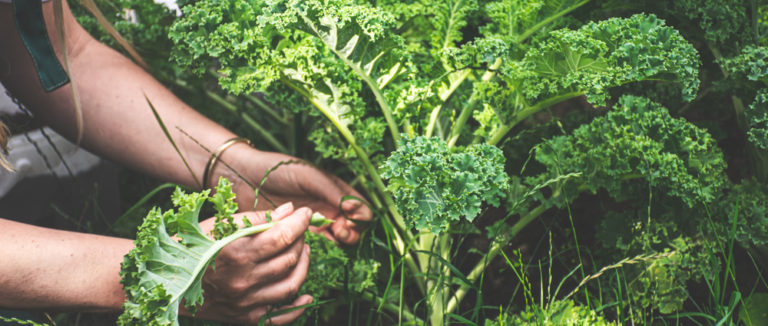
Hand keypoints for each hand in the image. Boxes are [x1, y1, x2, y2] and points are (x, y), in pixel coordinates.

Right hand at [191, 202, 311, 324]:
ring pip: (291, 284)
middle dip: (301, 239)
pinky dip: (298, 307)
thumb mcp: (218, 226)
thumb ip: (256, 218)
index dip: (300, 222)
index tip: (306, 212)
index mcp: (235, 252)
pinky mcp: (245, 317)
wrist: (166, 282)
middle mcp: (243, 279)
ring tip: (302, 251)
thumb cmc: (191, 247)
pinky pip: (280, 316)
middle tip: (300, 229)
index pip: (281, 236)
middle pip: (289, 258)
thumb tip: (288, 210)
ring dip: (303, 265)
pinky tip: (306, 295)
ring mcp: (245, 301)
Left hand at [223, 148, 372, 244]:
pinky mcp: (300, 235)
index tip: (350, 215)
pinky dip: (325, 247)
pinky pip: (320, 245)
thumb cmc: (278, 170)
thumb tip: (353, 207)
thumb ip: (332, 190)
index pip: (360, 206)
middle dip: (353, 230)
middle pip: (354, 226)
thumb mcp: (308, 175)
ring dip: (342, 239)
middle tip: (340, 229)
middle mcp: (329, 207)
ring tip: (333, 234)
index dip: (361, 214)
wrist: (245, 179)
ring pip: (340, 238)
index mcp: (335, 190)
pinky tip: (319, 241)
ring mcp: (316, 222)